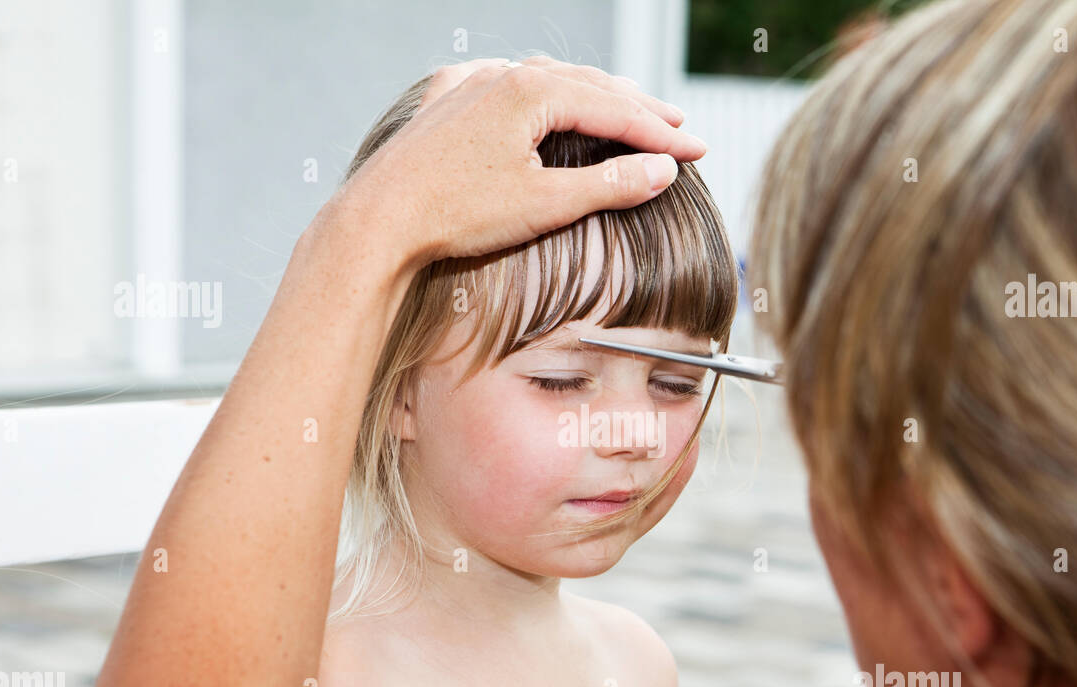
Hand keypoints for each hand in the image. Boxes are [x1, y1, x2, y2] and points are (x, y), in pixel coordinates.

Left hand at [335, 55, 707, 266]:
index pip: (616, 110)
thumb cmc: (456, 214)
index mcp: (533, 92)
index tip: (698, 152)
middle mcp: (504, 76)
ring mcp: (472, 86)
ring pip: (548, 80)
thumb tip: (662, 172)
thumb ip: (609, 185)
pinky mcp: (446, 105)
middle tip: (678, 128)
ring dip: (592, 95)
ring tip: (625, 106)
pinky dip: (539, 91)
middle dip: (637, 109)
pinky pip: (505, 84)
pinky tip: (541, 93)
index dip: (661, 135)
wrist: (378, 220)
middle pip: (589, 86)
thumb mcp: (545, 204)